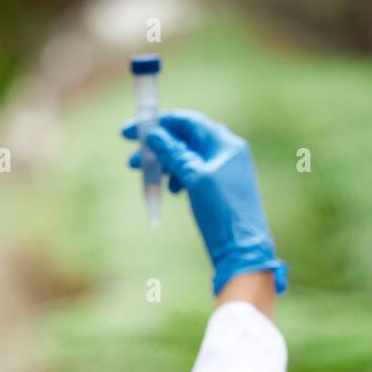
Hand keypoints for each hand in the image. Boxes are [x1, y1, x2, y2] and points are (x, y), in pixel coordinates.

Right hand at [122, 109, 286, 297]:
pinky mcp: (217, 189)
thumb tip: (155, 134)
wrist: (241, 249)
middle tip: (131, 159)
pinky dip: (176, 177)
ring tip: (143, 174)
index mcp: (225, 144)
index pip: (187, 122)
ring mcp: (222, 171)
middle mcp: (225, 153)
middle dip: (156, 147)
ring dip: (163, 163)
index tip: (131, 132)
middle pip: (184, 139)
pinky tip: (169, 189)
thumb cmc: (222, 211)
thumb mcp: (195, 178)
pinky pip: (191, 174)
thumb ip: (175, 154)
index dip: (158, 124)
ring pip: (186, 157)